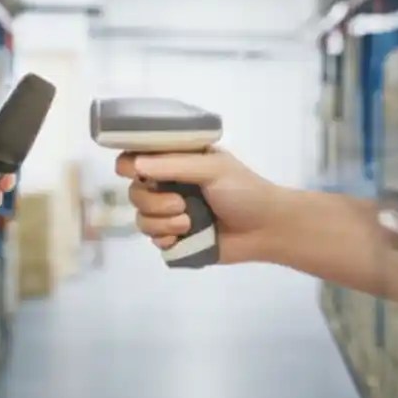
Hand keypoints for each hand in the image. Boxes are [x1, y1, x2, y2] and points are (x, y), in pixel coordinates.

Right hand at [116, 148, 288, 263]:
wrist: (266, 229)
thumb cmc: (244, 191)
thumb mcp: (213, 169)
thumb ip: (173, 165)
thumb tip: (135, 163)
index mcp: (178, 162)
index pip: (139, 158)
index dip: (130, 165)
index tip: (137, 173)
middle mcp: (170, 185)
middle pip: (134, 192)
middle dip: (152, 201)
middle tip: (180, 204)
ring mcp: (171, 213)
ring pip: (141, 218)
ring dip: (161, 222)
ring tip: (189, 224)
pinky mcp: (176, 238)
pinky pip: (153, 239)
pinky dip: (165, 239)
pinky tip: (184, 238)